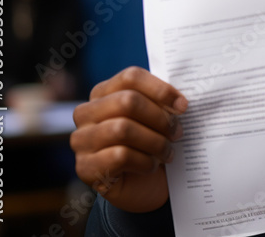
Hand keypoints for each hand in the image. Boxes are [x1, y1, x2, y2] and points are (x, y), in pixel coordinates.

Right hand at [71, 66, 187, 212]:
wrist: (144, 186)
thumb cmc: (151, 144)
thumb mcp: (158, 118)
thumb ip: (163, 102)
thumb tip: (179, 102)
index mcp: (103, 92)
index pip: (130, 77)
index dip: (160, 89)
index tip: (182, 105)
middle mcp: (86, 113)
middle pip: (127, 101)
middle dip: (159, 118)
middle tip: (177, 132)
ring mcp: (81, 140)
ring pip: (122, 129)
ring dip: (155, 142)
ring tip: (168, 152)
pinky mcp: (85, 168)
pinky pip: (120, 156)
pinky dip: (144, 161)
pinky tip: (151, 166)